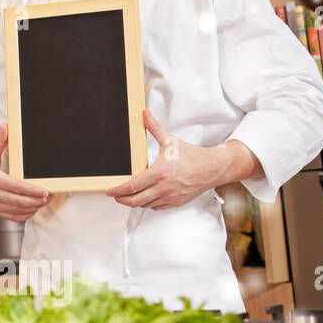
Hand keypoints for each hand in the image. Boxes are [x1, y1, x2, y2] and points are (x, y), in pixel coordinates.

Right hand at [0, 124, 51, 220]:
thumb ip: (0, 142)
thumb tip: (6, 128)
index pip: (18, 187)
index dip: (33, 191)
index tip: (45, 191)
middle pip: (21, 201)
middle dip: (38, 200)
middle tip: (49, 197)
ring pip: (18, 210)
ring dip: (34, 207)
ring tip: (43, 202)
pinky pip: (13, 217)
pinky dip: (25, 215)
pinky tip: (32, 210)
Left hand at [105, 110, 223, 209]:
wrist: (213, 168)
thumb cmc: (193, 156)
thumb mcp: (170, 141)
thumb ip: (154, 128)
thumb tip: (145, 115)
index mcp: (158, 173)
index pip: (132, 187)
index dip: (118, 191)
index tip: (110, 191)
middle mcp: (163, 188)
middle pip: (135, 201)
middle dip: (122, 199)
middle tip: (116, 196)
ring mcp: (170, 197)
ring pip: (145, 205)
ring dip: (135, 202)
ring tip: (130, 195)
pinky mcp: (176, 202)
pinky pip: (157, 207)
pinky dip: (149, 204)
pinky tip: (146, 197)